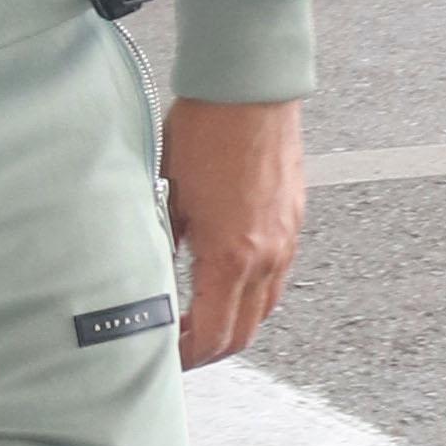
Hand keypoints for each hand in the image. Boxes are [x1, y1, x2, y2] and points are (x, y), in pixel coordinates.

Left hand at [162, 93, 305, 369]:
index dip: (186, 356)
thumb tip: (153, 278)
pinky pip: (276, 276)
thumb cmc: (205, 131)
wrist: (247, 88)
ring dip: (233, 323)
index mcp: (231, 257)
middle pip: (244, 334)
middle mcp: (266, 256)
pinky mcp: (292, 222)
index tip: (164, 356)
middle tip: (178, 348)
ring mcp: (285, 240)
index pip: (212, 336)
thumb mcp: (167, 196)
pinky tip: (224, 279)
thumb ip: (165, 247)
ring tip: (198, 316)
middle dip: (209, 350)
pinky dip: (250, 293)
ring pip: (264, 308)